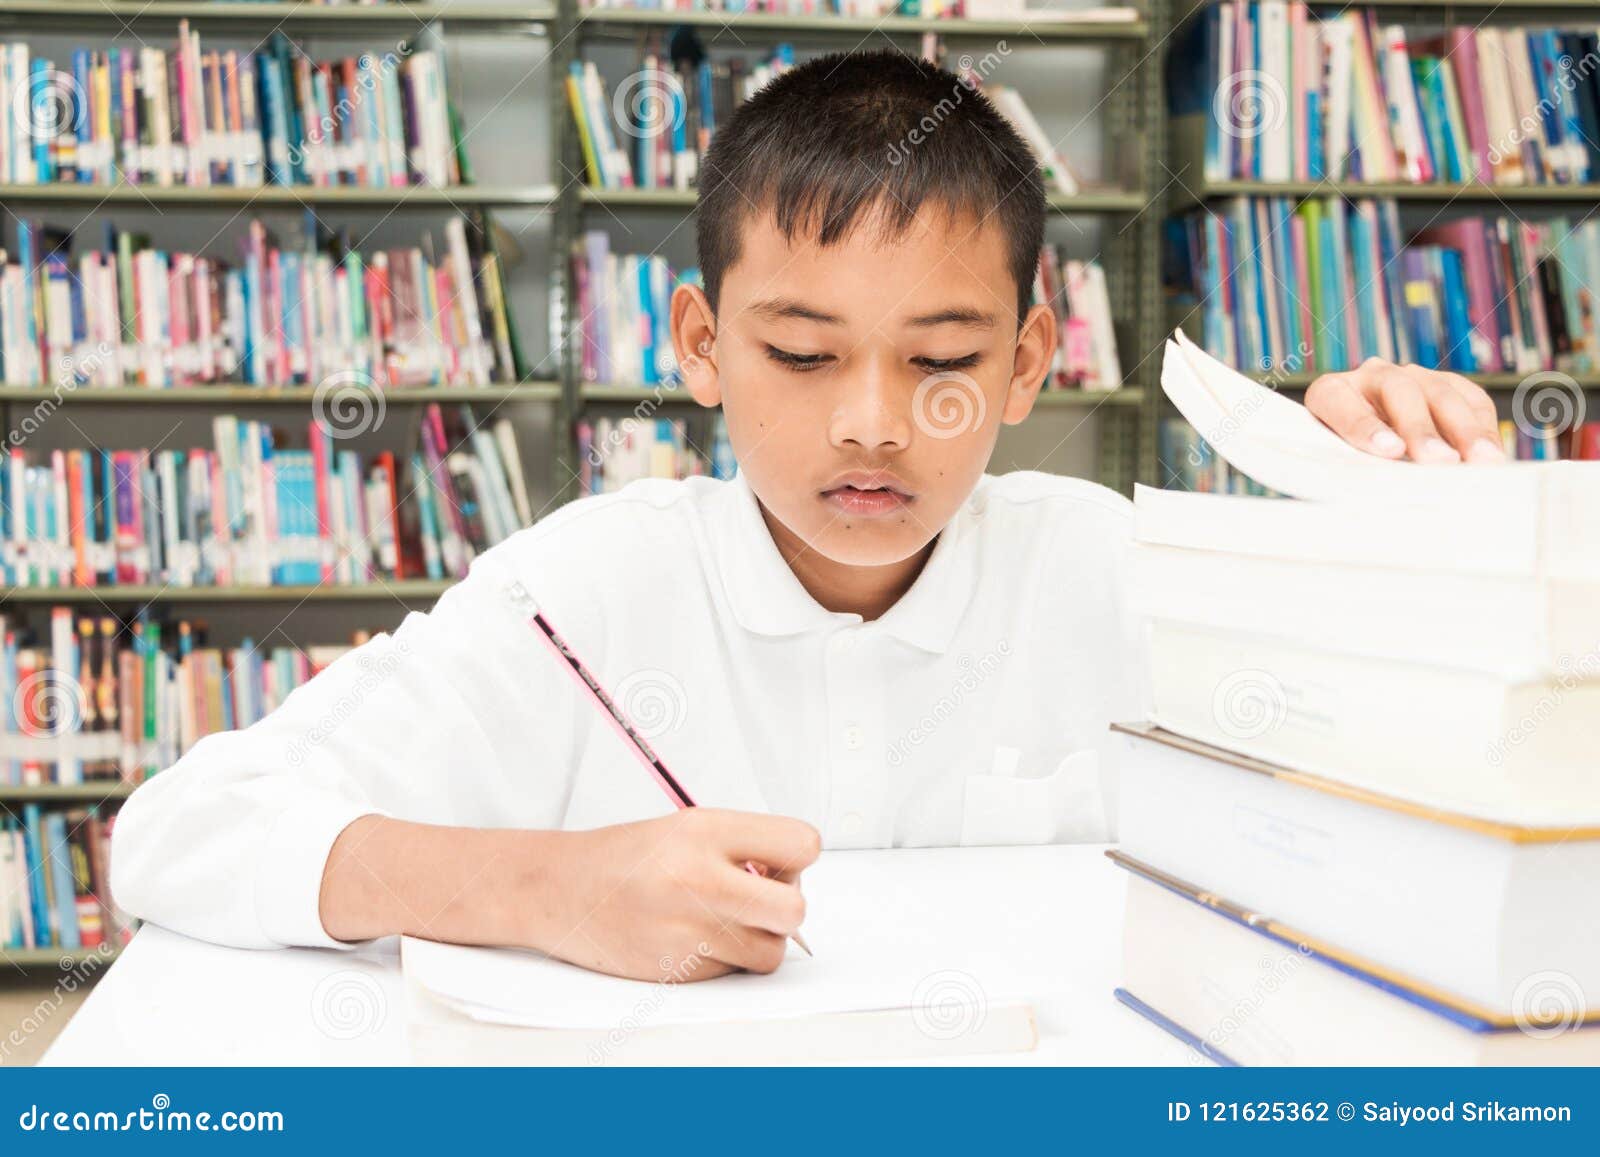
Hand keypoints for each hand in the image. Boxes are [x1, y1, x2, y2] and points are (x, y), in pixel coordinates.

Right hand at [537, 808, 820, 981]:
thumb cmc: (624, 858)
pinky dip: (723, 960)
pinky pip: (733, 973)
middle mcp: (697, 878)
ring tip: (722, 920)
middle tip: (759, 900)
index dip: (797, 860)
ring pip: (770, 951)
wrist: (557, 890)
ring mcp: (687, 929)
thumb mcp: (687, 828)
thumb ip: (744, 846)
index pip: (801, 844)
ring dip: (757, 941)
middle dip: (785, 909)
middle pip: (795, 910)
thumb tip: (793, 878)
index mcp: (704, 830)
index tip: (778, 865)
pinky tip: (690, 937)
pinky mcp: (677, 970)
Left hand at [1303, 357, 1504, 463]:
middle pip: (1399, 392)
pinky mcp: (1448, 385)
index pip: (1340, 402)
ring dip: (1464, 430)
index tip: (1388, 452)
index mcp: (1331, 393)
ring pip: (1441, 394)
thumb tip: (1383, 496)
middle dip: (1420, 428)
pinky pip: (1472, 401)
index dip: (1364, 426)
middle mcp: (1372, 377)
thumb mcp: (1339, 461)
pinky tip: (1493, 455)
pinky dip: (1483, 429)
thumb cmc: (1347, 457)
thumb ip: (1353, 468)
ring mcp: (1413, 377)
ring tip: (1481, 461)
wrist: (1369, 437)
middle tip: (1438, 459)